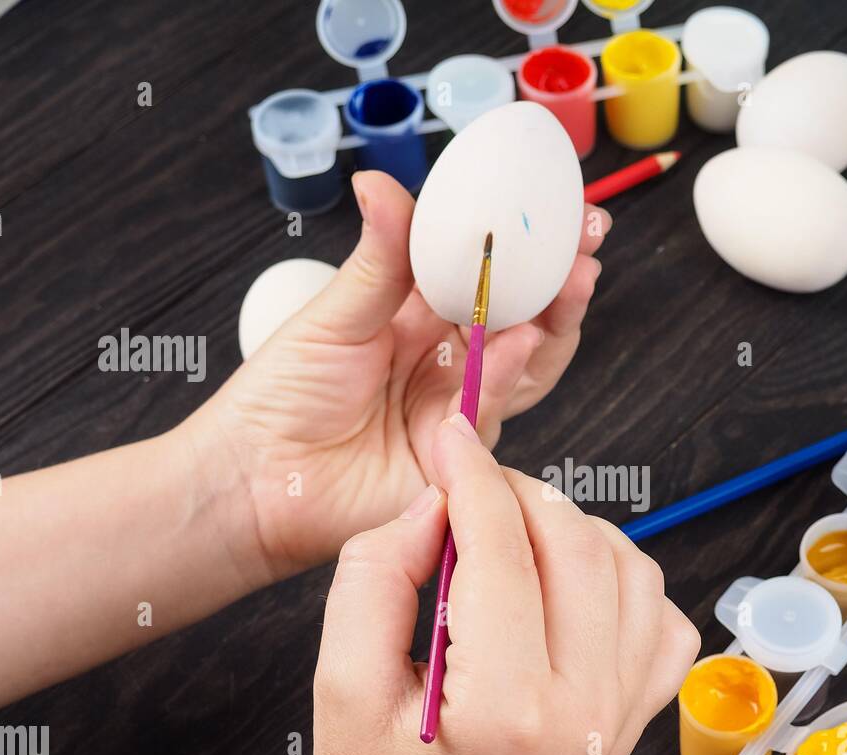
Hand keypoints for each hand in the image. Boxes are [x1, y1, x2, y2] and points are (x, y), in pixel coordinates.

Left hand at [187, 170, 609, 581]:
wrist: (258, 480)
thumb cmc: (282, 396)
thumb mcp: (335, 314)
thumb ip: (379, 257)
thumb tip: (380, 183)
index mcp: (418, 315)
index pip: (483, 268)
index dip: (522, 238)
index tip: (556, 202)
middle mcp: (450, 359)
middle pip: (522, 312)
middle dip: (561, 275)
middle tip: (588, 237)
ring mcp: (461, 406)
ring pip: (527, 361)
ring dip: (555, 319)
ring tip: (575, 281)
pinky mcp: (463, 453)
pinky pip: (496, 407)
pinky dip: (510, 370)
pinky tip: (522, 340)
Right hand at [274, 415, 699, 754]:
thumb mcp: (339, 687)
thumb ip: (375, 577)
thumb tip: (434, 505)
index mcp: (503, 709)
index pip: (501, 548)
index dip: (471, 476)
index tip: (450, 441)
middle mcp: (583, 713)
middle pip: (577, 546)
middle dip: (520, 493)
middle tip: (469, 490)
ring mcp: (620, 721)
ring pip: (632, 571)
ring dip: (574, 530)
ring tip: (512, 536)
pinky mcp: (631, 726)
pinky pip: (662, 625)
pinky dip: (626, 584)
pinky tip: (571, 588)